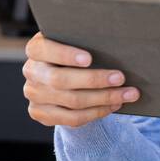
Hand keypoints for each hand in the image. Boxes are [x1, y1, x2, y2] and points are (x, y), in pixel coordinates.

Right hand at [23, 31, 139, 127]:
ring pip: (71, 101)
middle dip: (94, 80)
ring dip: (104, 98)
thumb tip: (115, 47)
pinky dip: (97, 112)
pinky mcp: (40, 113)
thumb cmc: (77, 52)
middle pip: (60, 80)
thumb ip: (86, 41)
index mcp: (36, 48)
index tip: (89, 59)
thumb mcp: (77, 42)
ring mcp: (34, 94)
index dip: (65, 55)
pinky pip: (72, 118)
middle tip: (120, 78)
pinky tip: (114, 105)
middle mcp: (31, 71)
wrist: (65, 76)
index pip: (44, 50)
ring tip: (127, 94)